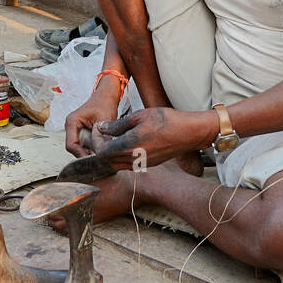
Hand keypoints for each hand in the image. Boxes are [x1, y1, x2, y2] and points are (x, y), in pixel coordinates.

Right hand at [64, 82, 121, 157]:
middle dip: (86, 155)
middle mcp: (71, 127)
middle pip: (75, 149)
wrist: (107, 96)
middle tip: (100, 161)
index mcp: (72, 122)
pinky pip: (85, 146)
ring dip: (90, 154)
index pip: (71, 145)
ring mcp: (76, 131)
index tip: (93, 160)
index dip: (81, 155)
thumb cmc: (104, 103)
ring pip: (80, 149)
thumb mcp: (105, 120)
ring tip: (102, 158)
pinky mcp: (83, 133)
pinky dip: (93, 150)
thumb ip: (103, 136)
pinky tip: (102, 153)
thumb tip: (105, 153)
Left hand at [94, 106, 216, 169]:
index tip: (98, 129)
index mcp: (129, 146)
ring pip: (116, 165)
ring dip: (110, 154)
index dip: (95, 140)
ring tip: (112, 138)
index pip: (101, 151)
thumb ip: (117, 125)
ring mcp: (141, 164)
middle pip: (106, 161)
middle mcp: (134, 159)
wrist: (187, 132)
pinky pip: (127, 165)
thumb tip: (101, 127)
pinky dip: (120, 157)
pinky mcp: (148, 165)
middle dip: (100, 147)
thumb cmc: (165, 120)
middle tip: (102, 133)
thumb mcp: (139, 116)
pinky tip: (124, 144)